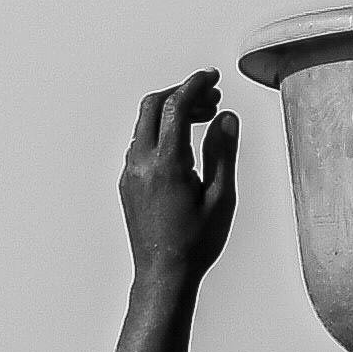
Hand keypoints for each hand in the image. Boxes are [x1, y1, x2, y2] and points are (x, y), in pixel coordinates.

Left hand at [120, 72, 239, 299]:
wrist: (163, 274)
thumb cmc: (196, 242)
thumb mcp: (221, 197)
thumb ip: (222, 152)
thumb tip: (226, 117)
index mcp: (166, 164)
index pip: (176, 107)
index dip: (195, 85)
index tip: (212, 77)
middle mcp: (141, 163)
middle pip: (153, 106)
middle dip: (181, 93)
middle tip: (210, 97)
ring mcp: (129, 173)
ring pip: (143, 124)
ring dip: (170, 113)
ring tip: (202, 120)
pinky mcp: (126, 183)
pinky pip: (139, 143)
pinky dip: (160, 131)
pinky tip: (184, 146)